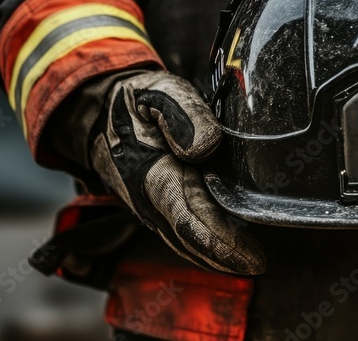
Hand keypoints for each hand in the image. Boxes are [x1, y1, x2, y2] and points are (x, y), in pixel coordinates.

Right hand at [90, 70, 264, 273]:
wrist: (100, 113)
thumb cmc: (135, 102)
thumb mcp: (159, 93)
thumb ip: (184, 114)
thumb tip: (203, 148)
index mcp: (152, 174)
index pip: (189, 218)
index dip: (219, 241)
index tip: (248, 256)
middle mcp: (150, 200)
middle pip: (190, 238)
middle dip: (224, 256)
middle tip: (258, 265)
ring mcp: (152, 207)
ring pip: (185, 241)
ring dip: (215, 256)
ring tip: (248, 263)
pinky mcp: (158, 206)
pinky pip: (182, 232)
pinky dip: (204, 246)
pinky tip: (226, 250)